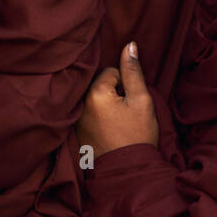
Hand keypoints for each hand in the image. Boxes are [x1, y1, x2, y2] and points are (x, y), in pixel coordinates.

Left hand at [77, 41, 158, 158]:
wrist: (127, 171)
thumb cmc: (137, 134)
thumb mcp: (141, 100)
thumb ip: (134, 71)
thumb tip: (130, 45)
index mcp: (95, 93)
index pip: (111, 72)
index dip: (126, 85)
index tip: (130, 103)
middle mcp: (79, 104)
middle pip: (99, 84)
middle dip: (113, 93)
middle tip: (124, 113)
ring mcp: (75, 119)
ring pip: (93, 98)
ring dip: (104, 103)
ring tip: (116, 121)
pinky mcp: (75, 131)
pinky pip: (87, 112)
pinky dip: (97, 115)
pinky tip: (107, 128)